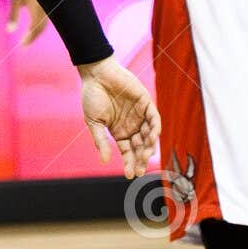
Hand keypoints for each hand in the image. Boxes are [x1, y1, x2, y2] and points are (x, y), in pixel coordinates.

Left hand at [5, 0, 47, 44]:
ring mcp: (49, 4)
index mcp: (36, 4)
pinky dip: (41, 23)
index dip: (30, 38)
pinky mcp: (51, 3)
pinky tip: (33, 26)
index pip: (35, 27)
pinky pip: (48, 17)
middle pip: (42, 27)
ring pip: (46, 22)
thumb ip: (13, 14)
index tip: (22, 45)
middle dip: (33, 36)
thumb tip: (9, 31)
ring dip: (37, 30)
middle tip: (24, 43)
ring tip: (28, 35)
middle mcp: (45, 5)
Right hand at [78, 55, 160, 178]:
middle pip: (140, 146)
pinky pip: (154, 118)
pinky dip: (155, 127)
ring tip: (145, 156)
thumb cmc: (92, 96)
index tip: (129, 175)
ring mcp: (139, 115)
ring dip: (148, 146)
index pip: (127, 151)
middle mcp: (131, 125)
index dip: (129, 163)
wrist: (96, 73)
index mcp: (119, 132)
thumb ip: (100, 141)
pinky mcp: (145, 102)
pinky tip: (152, 137)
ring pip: (148, 135)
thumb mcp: (94, 122)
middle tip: (139, 169)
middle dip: (140, 159)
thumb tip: (105, 162)